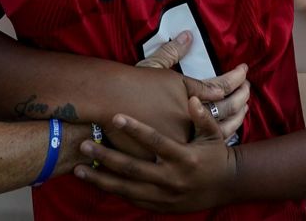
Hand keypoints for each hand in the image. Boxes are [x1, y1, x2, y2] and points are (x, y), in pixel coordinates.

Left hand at [75, 97, 236, 212]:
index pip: (156, 142)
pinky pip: (132, 199)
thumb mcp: (213, 135)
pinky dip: (113, 191)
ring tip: (78, 168)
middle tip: (85, 144)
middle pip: (133, 168)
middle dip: (106, 157)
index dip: (135, 129)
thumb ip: (202, 117)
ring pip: (127, 188)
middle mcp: (172, 179)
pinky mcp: (160, 206)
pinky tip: (95, 181)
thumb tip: (192, 98)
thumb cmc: (216, 154)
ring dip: (101, 179)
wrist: (227, 187)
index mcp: (185, 158)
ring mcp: (164, 196)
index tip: (115, 116)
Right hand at [135, 32, 248, 142]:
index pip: (222, 85)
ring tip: (243, 111)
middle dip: (241, 99)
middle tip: (248, 91)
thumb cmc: (129, 83)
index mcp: (189, 92)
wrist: (106, 106)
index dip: (236, 78)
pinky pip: (203, 147)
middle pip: (226, 110)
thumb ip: (174, 52)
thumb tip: (187, 35)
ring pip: (220, 132)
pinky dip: (217, 139)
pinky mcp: (175, 153)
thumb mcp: (154, 65)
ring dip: (236, 120)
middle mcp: (191, 116)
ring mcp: (185, 137)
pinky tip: (225, 134)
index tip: (244, 71)